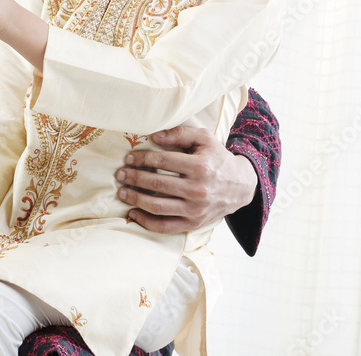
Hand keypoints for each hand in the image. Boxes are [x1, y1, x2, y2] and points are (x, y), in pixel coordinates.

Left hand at [115, 125, 257, 233]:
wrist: (240, 186)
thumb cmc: (217, 159)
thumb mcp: (204, 139)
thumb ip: (180, 134)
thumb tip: (154, 136)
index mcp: (201, 166)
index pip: (163, 162)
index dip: (142, 159)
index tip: (129, 158)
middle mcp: (198, 190)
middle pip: (157, 185)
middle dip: (134, 178)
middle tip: (120, 174)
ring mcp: (196, 210)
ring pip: (158, 207)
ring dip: (135, 199)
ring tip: (122, 192)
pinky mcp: (193, 224)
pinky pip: (165, 227)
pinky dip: (146, 222)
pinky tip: (133, 213)